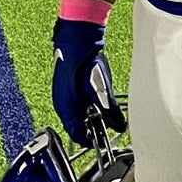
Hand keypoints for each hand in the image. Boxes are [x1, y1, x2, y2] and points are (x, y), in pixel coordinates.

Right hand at [51, 18, 126, 146]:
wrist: (77, 40)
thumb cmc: (85, 65)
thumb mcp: (102, 92)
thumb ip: (110, 111)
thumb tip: (120, 126)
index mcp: (66, 110)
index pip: (77, 135)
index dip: (91, 140)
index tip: (102, 141)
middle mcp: (61, 104)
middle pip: (75, 125)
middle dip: (90, 128)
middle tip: (105, 127)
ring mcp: (61, 94)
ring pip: (75, 113)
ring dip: (88, 116)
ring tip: (103, 114)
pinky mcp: (65, 84)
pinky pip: (74, 102)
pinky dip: (85, 105)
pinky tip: (95, 99)